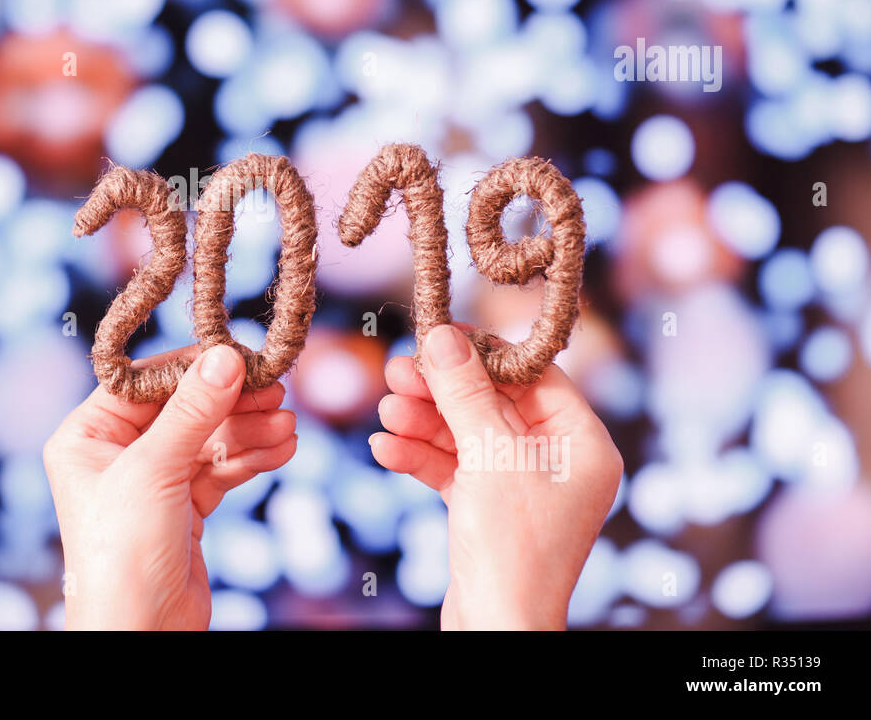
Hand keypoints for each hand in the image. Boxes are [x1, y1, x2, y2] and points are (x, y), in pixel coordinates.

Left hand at [44, 344, 296, 629]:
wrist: (140, 634)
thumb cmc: (122, 553)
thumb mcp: (154, 470)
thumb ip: (192, 411)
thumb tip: (226, 356)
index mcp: (86, 436)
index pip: (145, 382)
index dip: (194, 367)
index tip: (241, 354)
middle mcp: (115, 454)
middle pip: (183, 409)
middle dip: (232, 402)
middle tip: (276, 391)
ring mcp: (151, 482)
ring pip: (208, 439)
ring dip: (249, 431)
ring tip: (288, 427)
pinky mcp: (182, 509)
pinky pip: (220, 471)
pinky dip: (251, 459)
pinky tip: (282, 450)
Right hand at [369, 324, 622, 629]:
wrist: (495, 631)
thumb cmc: (511, 546)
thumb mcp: (488, 455)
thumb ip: (463, 391)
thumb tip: (441, 335)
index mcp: (582, 444)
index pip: (533, 376)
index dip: (483, 352)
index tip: (436, 336)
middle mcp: (557, 462)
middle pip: (493, 402)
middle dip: (441, 390)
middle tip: (396, 370)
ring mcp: (521, 487)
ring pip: (466, 434)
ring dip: (422, 421)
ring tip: (385, 410)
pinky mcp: (488, 510)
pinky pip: (453, 468)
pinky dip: (420, 457)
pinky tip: (384, 448)